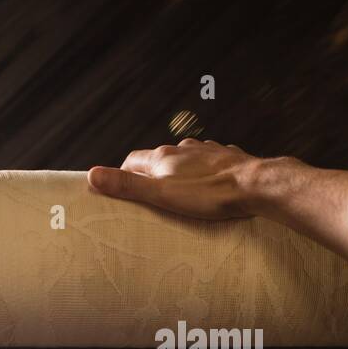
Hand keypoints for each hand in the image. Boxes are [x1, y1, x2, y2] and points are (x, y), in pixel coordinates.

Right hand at [87, 139, 261, 219]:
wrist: (255, 185)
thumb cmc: (209, 195)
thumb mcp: (162, 195)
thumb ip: (127, 186)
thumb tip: (92, 175)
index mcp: (164, 158)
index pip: (132, 160)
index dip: (124, 175)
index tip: (123, 191)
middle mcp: (184, 149)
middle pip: (159, 160)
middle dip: (152, 177)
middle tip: (152, 199)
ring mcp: (208, 151)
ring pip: (186, 160)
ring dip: (180, 174)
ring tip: (182, 196)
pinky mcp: (228, 159)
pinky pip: (211, 164)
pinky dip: (205, 174)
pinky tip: (211, 188)